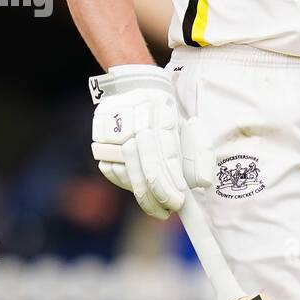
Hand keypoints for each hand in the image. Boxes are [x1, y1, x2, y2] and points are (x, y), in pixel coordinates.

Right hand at [89, 65, 211, 219]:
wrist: (135, 88)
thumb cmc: (168, 115)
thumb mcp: (190, 128)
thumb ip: (200, 155)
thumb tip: (202, 182)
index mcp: (159, 112)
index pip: (161, 153)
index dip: (168, 181)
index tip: (177, 201)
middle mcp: (132, 119)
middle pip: (140, 164)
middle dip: (154, 193)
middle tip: (166, 211)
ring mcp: (110, 129)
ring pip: (123, 170)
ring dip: (140, 192)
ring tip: (156, 204)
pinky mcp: (98, 137)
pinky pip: (110, 169)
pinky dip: (126, 184)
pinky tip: (139, 189)